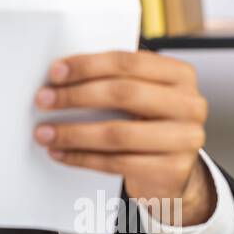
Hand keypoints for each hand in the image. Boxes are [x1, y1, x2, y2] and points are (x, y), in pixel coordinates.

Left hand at [32, 50, 213, 225]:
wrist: (174, 171)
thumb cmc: (147, 123)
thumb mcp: (140, 96)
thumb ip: (113, 80)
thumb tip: (60, 76)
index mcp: (180, 75)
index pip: (129, 62)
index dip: (88, 65)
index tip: (55, 72)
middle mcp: (189, 104)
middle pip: (124, 94)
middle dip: (76, 96)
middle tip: (43, 100)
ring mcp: (185, 139)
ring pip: (118, 133)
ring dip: (73, 133)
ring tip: (44, 133)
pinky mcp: (174, 170)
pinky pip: (118, 163)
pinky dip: (83, 158)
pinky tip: (61, 153)